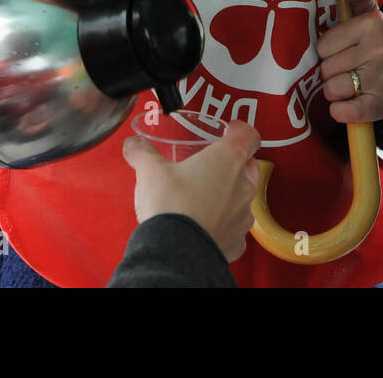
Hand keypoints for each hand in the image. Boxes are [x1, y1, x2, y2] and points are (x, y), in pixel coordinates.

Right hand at [122, 121, 260, 262]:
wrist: (175, 252)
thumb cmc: (171, 206)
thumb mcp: (150, 170)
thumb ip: (142, 152)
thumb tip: (134, 145)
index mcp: (228, 159)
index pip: (248, 134)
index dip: (239, 130)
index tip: (229, 130)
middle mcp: (243, 185)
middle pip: (248, 166)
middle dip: (232, 164)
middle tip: (210, 165)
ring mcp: (243, 215)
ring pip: (242, 197)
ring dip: (227, 194)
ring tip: (202, 197)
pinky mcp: (237, 241)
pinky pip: (233, 226)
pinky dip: (222, 223)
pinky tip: (203, 224)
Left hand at [316, 0, 382, 123]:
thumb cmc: (373, 47)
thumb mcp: (368, 18)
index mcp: (374, 24)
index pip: (323, 44)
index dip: (328, 51)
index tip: (344, 50)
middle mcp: (382, 49)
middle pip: (326, 67)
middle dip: (331, 72)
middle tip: (348, 70)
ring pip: (332, 89)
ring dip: (335, 92)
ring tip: (351, 85)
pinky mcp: (381, 105)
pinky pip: (343, 112)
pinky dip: (340, 111)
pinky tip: (351, 104)